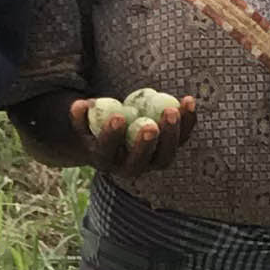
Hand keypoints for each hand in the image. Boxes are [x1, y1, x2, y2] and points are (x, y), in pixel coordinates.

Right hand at [65, 91, 195, 174]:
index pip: (107, 152)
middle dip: (146, 145)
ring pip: (164, 156)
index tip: (116, 117)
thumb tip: (81, 104)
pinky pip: (181, 139)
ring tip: (172, 110)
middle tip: (150, 124)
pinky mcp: (169, 150)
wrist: (115, 138)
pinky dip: (187, 121)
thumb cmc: (96, 125)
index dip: (111, 136)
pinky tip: (188, 100)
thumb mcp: (84, 120)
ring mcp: (152, 162)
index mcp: (105, 161)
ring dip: (172, 134)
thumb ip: (80, 113)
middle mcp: (129, 168)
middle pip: (140, 162)